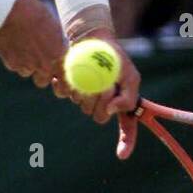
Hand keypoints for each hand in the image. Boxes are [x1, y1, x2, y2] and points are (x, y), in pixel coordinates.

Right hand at [0, 0, 65, 88]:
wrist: (11, 11)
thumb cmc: (34, 13)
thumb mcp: (53, 26)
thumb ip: (58, 43)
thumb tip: (60, 49)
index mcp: (59, 53)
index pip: (62, 70)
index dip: (55, 66)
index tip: (50, 62)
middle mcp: (45, 64)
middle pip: (44, 79)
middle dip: (40, 72)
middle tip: (35, 62)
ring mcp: (28, 66)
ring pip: (27, 73)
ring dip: (26, 65)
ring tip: (22, 48)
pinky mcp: (12, 64)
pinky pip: (15, 67)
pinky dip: (13, 59)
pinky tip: (13, 45)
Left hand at [52, 29, 141, 160]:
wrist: (91, 38)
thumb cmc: (113, 56)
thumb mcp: (128, 73)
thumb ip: (128, 96)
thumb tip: (111, 112)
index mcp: (120, 103)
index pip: (127, 128)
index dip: (126, 142)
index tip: (122, 154)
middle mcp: (102, 104)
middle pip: (99, 116)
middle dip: (101, 99)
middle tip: (104, 83)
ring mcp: (83, 98)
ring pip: (81, 105)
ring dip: (85, 89)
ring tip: (89, 72)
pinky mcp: (67, 89)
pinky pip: (64, 93)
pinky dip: (67, 84)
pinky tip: (71, 74)